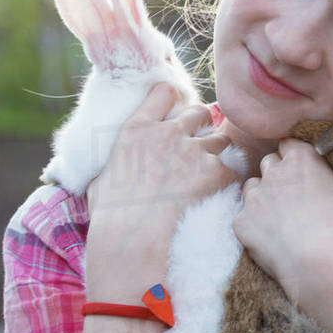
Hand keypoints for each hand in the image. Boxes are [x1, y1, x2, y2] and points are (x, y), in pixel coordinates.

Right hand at [85, 82, 239, 295]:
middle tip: (197, 148)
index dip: (172, 100)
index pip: (164, 93)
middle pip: (199, 112)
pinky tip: (218, 198)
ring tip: (209, 176)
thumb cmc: (110, 218)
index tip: (174, 114)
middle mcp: (167, 132)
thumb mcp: (100, 182)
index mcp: (137, 129)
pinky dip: (228, 183)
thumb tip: (107, 176)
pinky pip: (232, 172)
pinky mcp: (215, 172)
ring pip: (220, 140)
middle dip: (201, 126)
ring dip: (217, 154)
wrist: (133, 239)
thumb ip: (112, 168)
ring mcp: (193, 150)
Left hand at [233, 137, 332, 314]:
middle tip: (292, 196)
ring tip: (279, 217)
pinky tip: (269, 239)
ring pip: (252, 188)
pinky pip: (243, 219)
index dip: (294, 157)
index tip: (302, 170)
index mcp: (302, 159)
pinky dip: (252, 227)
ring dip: (262, 198)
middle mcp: (273, 172)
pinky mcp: (241, 222)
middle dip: (277, 175)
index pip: (289, 144)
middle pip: (268, 163)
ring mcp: (254, 197)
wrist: (319, 264)